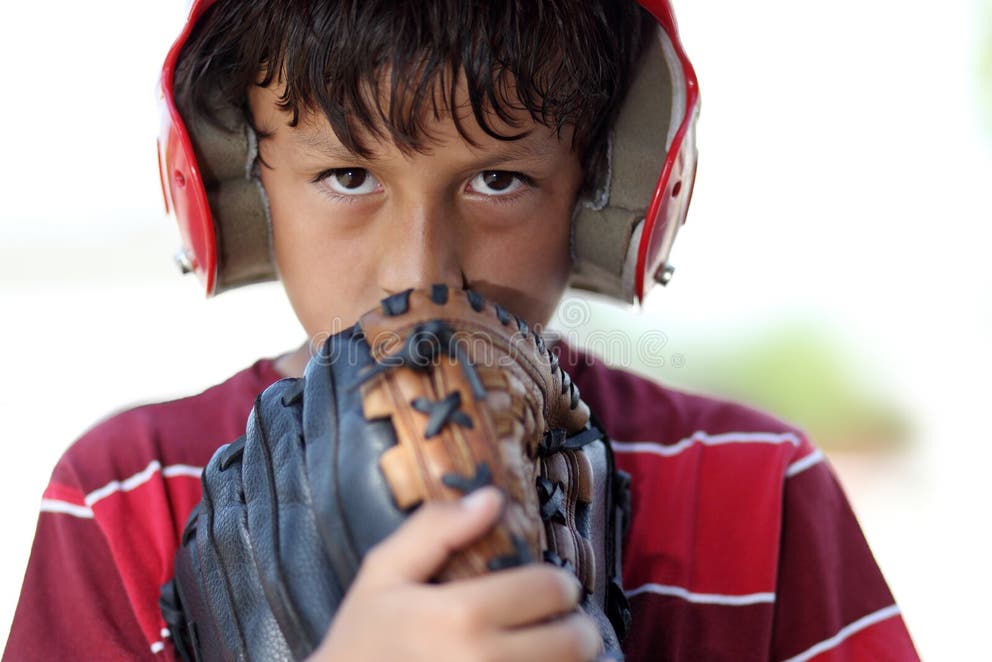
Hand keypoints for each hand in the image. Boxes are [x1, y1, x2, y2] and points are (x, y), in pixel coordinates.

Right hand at [307, 487, 602, 661]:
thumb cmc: (362, 640)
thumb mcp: (383, 573)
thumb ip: (435, 529)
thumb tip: (491, 498)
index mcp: (462, 615)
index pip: (550, 590)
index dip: (558, 583)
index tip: (548, 587)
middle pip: (575, 642)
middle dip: (576, 626)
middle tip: (560, 622)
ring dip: (572, 661)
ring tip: (551, 650)